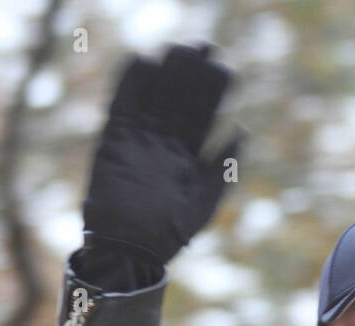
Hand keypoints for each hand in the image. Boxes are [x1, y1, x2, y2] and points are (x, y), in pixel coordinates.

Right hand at [82, 42, 245, 268]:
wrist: (130, 250)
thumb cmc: (170, 232)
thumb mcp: (205, 200)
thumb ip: (221, 166)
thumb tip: (241, 131)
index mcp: (186, 154)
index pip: (202, 114)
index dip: (213, 91)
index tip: (225, 66)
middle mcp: (163, 142)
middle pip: (178, 99)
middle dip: (191, 74)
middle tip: (203, 47)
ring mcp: (138, 140)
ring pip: (153, 97)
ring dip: (164, 73)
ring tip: (177, 48)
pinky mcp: (113, 141)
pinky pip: (121, 106)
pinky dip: (129, 85)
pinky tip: (140, 61)